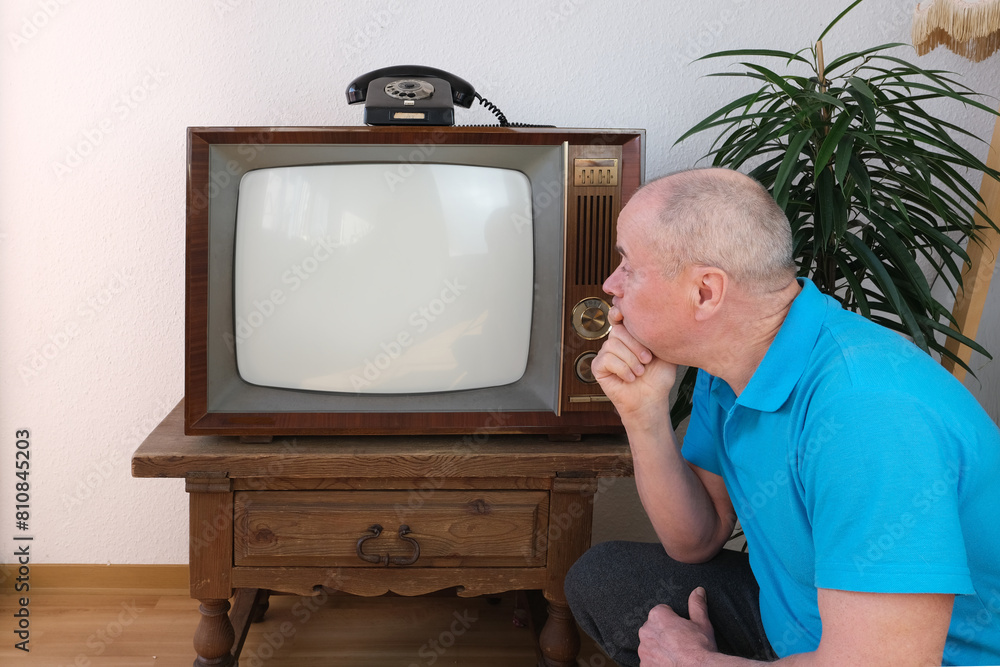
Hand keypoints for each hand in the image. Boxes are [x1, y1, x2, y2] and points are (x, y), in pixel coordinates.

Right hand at [591, 306, 676, 421]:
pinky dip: (622, 369)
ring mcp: (605, 354)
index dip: (618, 312)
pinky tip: (630, 378)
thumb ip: (660, 334)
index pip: (618, 316)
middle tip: (647, 360)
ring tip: (640, 372)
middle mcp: (615, 342)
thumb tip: (663, 316)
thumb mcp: (665, 351)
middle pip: (618, 331)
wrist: (652, 399)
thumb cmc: (658, 377)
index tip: (624, 314)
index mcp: (629, 335)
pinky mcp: (598, 368)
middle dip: (635, 346)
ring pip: (612, 345)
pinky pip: (607, 360)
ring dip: (631, 360)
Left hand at [638, 587, 717, 665]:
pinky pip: (649, 661)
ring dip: (659, 648)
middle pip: (654, 629)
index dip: (674, 621)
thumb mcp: (702, 623)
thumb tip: (698, 591)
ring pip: (650, 645)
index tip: (681, 630)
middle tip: (679, 642)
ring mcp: (643, 650)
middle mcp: (646, 631)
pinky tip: (670, 663)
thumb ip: (697, 604)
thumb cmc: (700, 647)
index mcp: (657, 616)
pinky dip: (656, 662)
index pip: (662, 612)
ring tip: (675, 654)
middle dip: (664, 633)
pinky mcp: (644, 665)